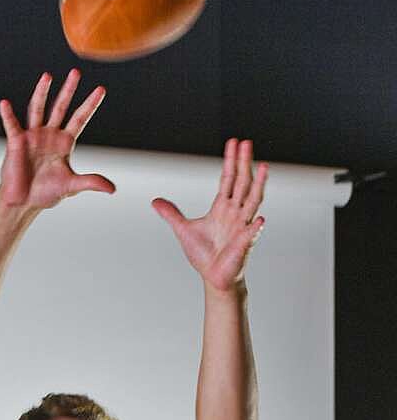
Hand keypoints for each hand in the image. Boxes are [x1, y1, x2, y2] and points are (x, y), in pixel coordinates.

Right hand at [0, 69, 115, 209]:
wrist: (23, 203)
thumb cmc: (45, 193)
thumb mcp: (71, 186)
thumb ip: (91, 182)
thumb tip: (112, 189)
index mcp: (64, 142)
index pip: (80, 118)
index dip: (90, 104)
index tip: (101, 89)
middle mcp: (49, 134)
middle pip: (60, 107)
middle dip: (68, 90)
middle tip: (76, 72)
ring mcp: (32, 136)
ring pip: (38, 109)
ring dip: (42, 93)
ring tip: (47, 76)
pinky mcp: (16, 142)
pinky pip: (12, 125)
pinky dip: (8, 115)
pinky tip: (5, 104)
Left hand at [152, 138, 267, 291]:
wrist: (213, 277)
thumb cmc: (204, 255)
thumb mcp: (183, 230)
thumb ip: (172, 214)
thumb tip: (155, 201)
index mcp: (222, 207)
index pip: (228, 179)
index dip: (230, 161)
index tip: (233, 142)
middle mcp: (235, 213)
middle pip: (242, 182)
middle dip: (244, 163)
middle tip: (247, 142)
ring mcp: (242, 226)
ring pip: (253, 201)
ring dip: (258, 184)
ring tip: (264, 167)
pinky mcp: (244, 244)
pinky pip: (252, 234)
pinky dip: (256, 228)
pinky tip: (260, 220)